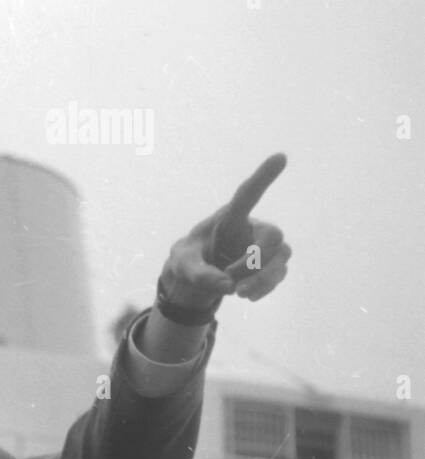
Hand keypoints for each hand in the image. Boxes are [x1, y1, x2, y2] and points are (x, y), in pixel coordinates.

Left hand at [160, 153, 290, 307]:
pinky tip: (247, 294)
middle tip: (231, 281)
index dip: (263, 177)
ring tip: (238, 293)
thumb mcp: (183, 266)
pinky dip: (265, 288)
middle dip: (255, 263)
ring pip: (281, 257)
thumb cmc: (188, 260)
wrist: (196, 277)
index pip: (248, 194)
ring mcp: (263, 245)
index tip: (280, 157)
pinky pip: (279, 274)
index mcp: (229, 217)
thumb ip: (200, 275)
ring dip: (263, 280)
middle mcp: (251, 226)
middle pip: (273, 237)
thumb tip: (229, 287)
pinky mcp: (269, 263)